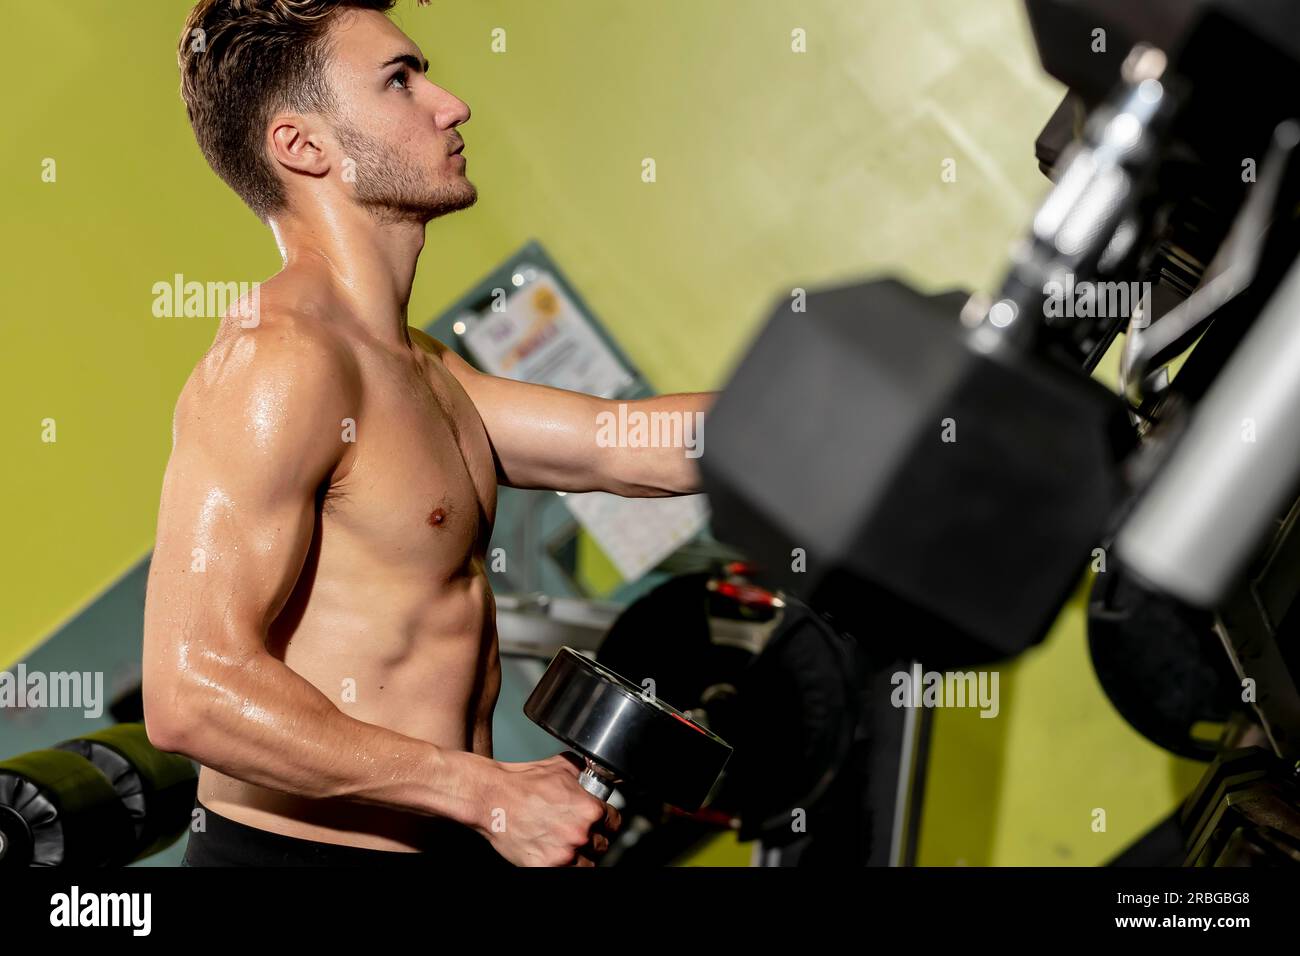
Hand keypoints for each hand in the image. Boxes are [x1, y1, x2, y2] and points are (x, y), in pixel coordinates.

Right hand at [475, 753, 621, 865]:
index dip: (607, 821)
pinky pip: (567, 872)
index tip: (600, 822)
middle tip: (577, 831)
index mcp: (589, 809)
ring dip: (580, 856)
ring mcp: (564, 854)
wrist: (492, 798)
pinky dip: (563, 864)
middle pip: (602, 845)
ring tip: (565, 844)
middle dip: (592, 838)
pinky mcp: (546, 867)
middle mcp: (580, 834)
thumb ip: (586, 774)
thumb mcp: (562, 767)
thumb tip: (599, 776)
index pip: (615, 822)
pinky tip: (554, 852)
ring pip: (588, 864)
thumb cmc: (523, 782)